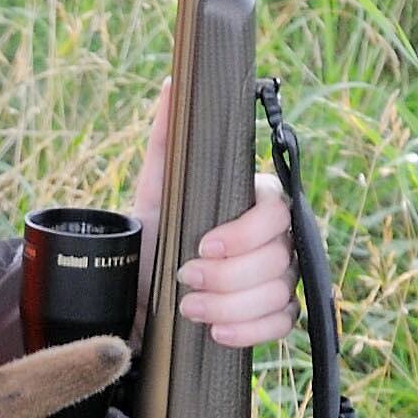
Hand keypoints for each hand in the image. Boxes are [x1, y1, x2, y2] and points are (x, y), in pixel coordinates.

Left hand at [129, 87, 298, 349]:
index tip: (202, 245)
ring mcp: (279, 275)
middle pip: (279, 257)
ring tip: (188, 309)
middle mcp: (275, 237)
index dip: (244, 233)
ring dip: (231, 307)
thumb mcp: (153, 188)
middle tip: (183, 279)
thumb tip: (174, 85)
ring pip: (280, 293)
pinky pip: (281, 323)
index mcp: (255, 201)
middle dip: (228, 276)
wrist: (136, 292)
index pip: (276, 211)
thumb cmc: (152, 235)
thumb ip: (167, 137)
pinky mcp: (272, 312)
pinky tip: (216, 333)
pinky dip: (249, 331)